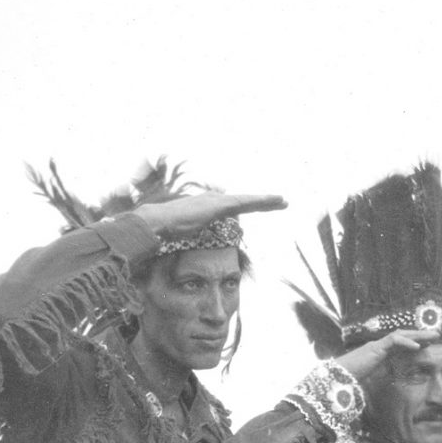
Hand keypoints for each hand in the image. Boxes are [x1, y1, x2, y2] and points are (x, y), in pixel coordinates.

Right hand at [132, 191, 287, 238]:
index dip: (247, 207)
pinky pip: (246, 202)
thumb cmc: (167, 231)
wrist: (158, 222)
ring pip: (247, 200)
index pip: (232, 206)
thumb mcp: (186, 234)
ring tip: (284, 201)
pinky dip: (261, 201)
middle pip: (243, 201)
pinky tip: (275, 201)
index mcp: (207, 206)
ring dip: (266, 200)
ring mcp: (217, 201)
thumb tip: (190, 243)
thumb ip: (193, 235)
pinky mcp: (220, 205)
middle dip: (262, 201)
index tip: (260, 208)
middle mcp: (213, 199)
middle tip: (281, 201)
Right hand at [334, 328, 441, 384]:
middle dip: (421, 335)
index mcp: (380, 353)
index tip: (428, 344)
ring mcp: (377, 345)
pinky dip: (406, 343)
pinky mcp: (375, 348)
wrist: (337, 379)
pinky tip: (418, 347)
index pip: (401, 344)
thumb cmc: (351, 381)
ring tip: (433, 337)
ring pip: (401, 335)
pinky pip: (393, 340)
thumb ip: (382, 379)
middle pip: (404, 336)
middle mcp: (380, 346)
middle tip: (437, 335)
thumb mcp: (372, 381)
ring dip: (418, 336)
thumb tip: (392, 387)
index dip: (415, 343)